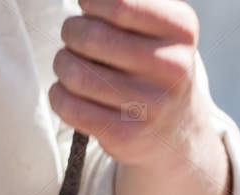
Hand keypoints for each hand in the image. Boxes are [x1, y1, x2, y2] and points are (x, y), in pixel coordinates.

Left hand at [50, 0, 231, 194]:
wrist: (174, 131)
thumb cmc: (151, 66)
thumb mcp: (156, 28)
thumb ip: (125, 7)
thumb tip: (84, 1)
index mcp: (181, 30)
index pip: (119, 4)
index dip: (90, 3)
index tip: (86, 7)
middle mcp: (172, 67)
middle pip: (90, 36)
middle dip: (71, 32)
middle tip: (74, 38)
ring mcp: (151, 105)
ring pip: (75, 73)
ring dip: (62, 64)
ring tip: (70, 66)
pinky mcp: (126, 135)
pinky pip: (69, 107)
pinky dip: (59, 95)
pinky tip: (69, 92)